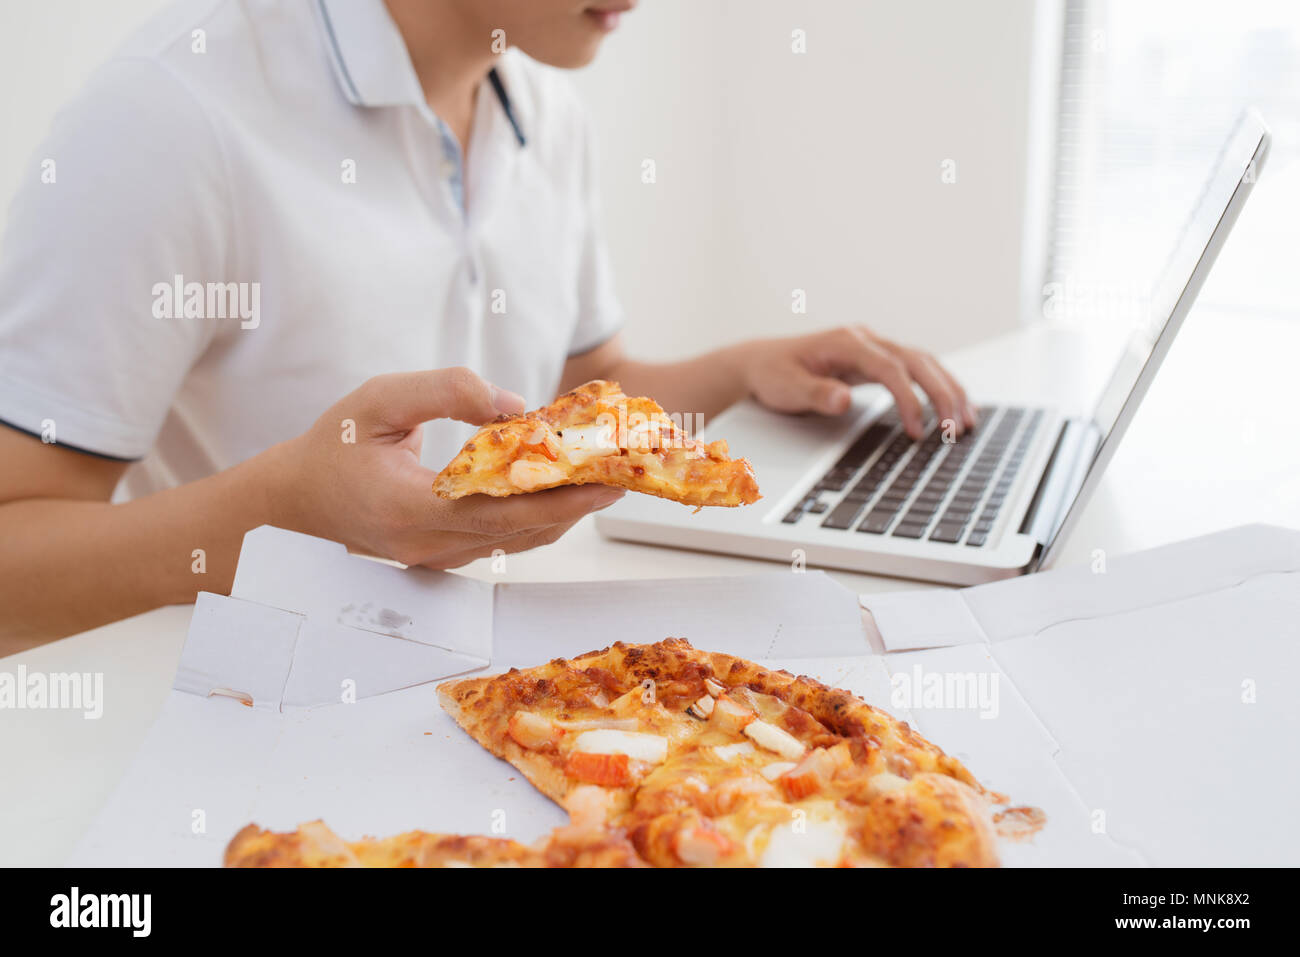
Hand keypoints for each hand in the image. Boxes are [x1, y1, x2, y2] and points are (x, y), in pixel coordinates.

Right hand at [278, 367, 622, 568]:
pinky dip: (540, 515)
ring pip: (519, 541)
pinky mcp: (444, 558)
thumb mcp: (378, 399)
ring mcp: (437, 560)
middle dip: (580, 504)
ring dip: (566, 511)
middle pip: (522, 531)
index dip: (559, 497)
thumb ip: (445, 392)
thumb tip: (513, 405)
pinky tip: (566, 487)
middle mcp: (428, 545)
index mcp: (409, 507)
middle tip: (626, 475)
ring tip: (607, 476)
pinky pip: (505, 540)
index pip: (499, 509)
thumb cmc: (334, 445)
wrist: (296, 501)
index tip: (605, 477)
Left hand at [739, 327, 976, 438]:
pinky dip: (936, 387)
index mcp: (846, 343)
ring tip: (967, 421)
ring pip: (923, 362)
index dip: (909, 399)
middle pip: (917, 361)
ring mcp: (872, 348)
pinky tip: (952, 407)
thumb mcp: (787, 388)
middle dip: (942, 393)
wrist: (761, 363)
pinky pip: (915, 370)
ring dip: (948, 389)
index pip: (890, 368)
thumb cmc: (773, 375)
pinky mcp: (875, 360)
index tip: (918, 430)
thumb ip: (815, 394)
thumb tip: (843, 399)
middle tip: (958, 428)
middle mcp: (865, 340)